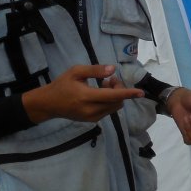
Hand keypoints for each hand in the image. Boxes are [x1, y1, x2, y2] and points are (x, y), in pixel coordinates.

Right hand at [22, 65, 143, 123]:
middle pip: (117, 102)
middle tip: (109, 79)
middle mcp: (91, 110)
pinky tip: (100, 94)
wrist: (49, 104)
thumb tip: (113, 70)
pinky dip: (109, 102)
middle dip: (119, 90)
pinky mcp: (92, 121)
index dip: (128, 93)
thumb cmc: (62, 85)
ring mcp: (92, 117)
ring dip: (115, 96)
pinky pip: (108, 111)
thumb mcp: (76, 72)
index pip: (112, 96)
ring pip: (114, 107)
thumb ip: (95, 71)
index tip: (141, 93)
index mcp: (86, 97)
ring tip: (103, 85)